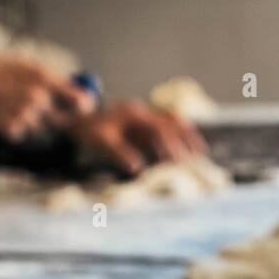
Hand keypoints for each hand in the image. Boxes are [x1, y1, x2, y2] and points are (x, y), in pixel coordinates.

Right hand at [0, 53, 95, 140]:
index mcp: (44, 79)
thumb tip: (74, 89)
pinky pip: (21, 132)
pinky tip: (1, 112)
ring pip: (38, 126)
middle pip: (60, 118)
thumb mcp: (27, 65)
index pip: (76, 98)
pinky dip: (15, 126)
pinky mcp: (13, 129)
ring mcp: (25, 116)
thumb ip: (50, 79)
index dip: (84, 106)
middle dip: (55, 115)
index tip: (86, 108)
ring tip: (11, 103)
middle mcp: (38, 98)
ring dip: (31, 120)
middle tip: (40, 108)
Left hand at [70, 100, 207, 174]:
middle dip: (186, 139)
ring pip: (172, 120)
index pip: (158, 129)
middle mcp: (142, 110)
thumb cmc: (89, 133)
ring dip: (186, 135)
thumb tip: (139, 168)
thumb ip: (120, 154)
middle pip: (171, 121)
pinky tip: (187, 146)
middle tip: (199, 157)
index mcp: (133, 114)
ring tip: (200, 151)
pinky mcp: (143, 118)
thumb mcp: (101, 143)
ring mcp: (143, 112)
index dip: (171, 144)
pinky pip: (166, 123)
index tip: (179, 161)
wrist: (78, 119)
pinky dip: (179, 133)